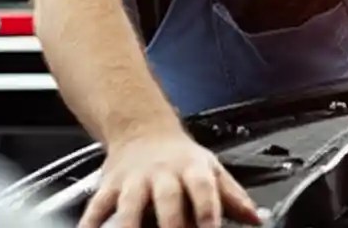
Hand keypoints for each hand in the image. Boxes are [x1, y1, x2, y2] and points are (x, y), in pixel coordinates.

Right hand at [81, 126, 262, 227]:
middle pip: (167, 199)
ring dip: (129, 227)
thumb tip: (256, 218)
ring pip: (129, 205)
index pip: (203, 188)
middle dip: (171, 226)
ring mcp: (133, 181)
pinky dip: (91, 223)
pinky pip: (97, 207)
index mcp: (191, 169)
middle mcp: (162, 174)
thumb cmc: (181, 158)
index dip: (208, 211)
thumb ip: (232, 196)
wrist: (142, 129)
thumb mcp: (211, 169)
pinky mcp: (110, 187)